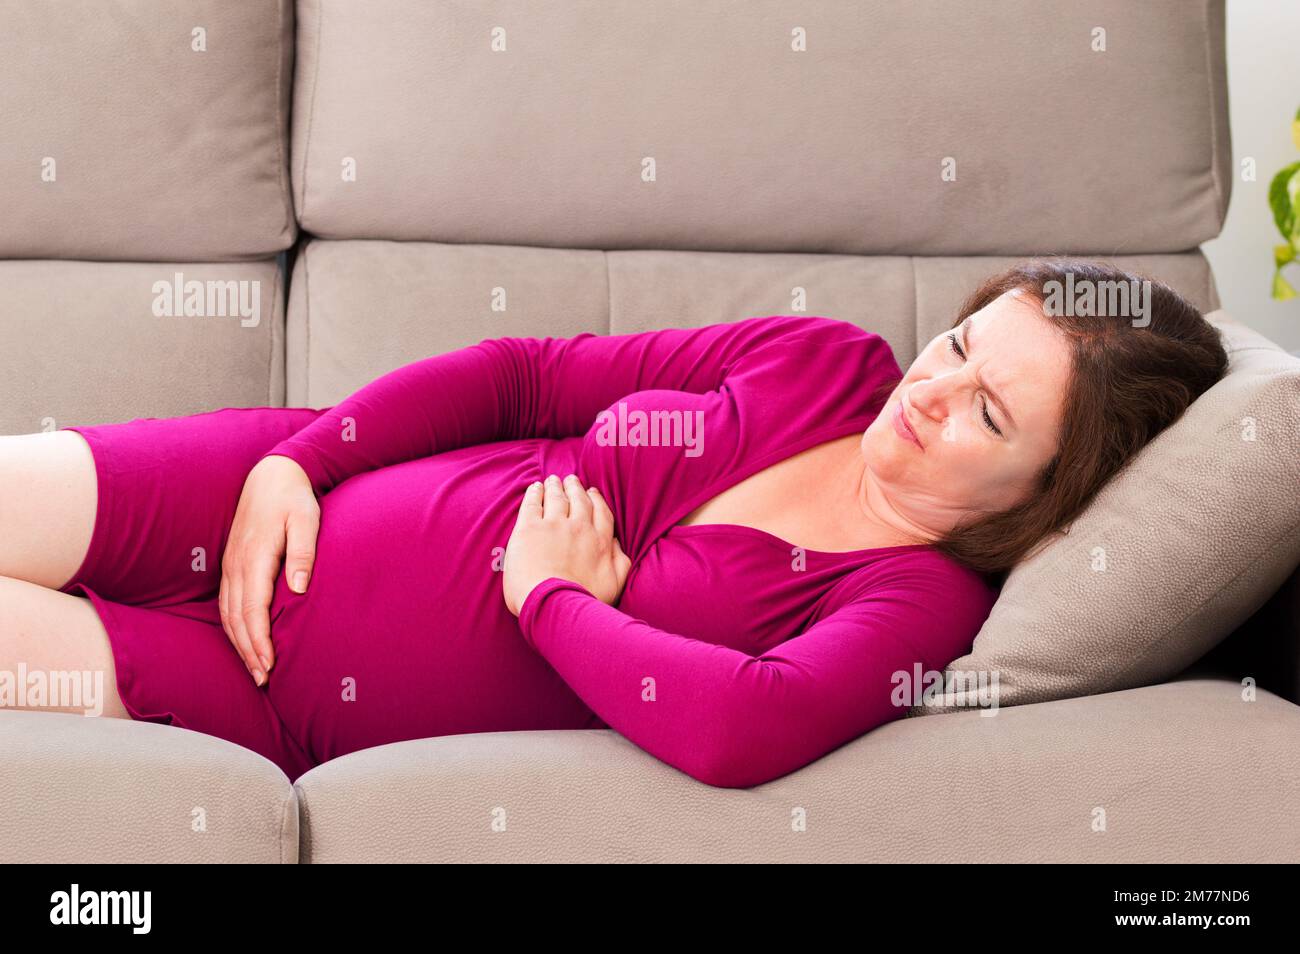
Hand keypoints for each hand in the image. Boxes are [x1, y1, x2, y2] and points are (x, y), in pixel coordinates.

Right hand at [219, 454, 319, 684]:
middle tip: (263, 680)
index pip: (253, 608)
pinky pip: (227, 602)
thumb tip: (298, 588)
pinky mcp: (231, 563)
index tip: (270, 665)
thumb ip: (302, 552)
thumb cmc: (294, 498)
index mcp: (255, 556)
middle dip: (249, 651)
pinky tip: (244, 641)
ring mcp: (230, 564)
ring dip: (239, 643)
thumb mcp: (306, 519)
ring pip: (228, 613)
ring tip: (255, 670)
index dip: (259, 640)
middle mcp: (237, 564)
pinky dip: (233, 626)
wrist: (272, 474)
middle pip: (237, 618)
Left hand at [502, 473, 630, 616]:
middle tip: (571, 480)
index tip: (592, 492)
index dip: (596, 499)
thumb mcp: (615, 584)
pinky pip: (533, 503)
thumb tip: (617, 544)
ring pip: (556, 497)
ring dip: (555, 486)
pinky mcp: (529, 529)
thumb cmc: (584, 601)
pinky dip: (535, 493)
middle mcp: (579, 527)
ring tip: (553, 480)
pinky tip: (535, 487)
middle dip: (575, 488)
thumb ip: (620, 562)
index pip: (600, 512)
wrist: (554, 605)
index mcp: (600, 541)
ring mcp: (553, 525)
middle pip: (578, 500)